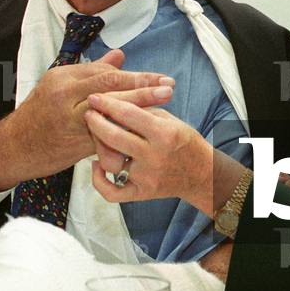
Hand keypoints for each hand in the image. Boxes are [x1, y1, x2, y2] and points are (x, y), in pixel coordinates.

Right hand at [0, 50, 175, 192]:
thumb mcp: (60, 86)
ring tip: (163, 104)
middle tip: (168, 87)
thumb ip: (92, 72)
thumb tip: (119, 55)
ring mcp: (69, 119)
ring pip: (110, 110)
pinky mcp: (73, 142)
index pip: (105, 72)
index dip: (134, 75)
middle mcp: (65, 95)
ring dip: (139, 107)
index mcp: (63, 77)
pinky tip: (142, 132)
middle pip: (110, 86)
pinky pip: (104, 136)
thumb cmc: (40, 115)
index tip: (158, 77)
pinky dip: (123, 133)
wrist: (13, 147)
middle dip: (143, 86)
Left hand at [84, 93, 216, 214]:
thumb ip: (143, 110)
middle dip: (96, 123)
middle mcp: (154, 156)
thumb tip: (114, 100)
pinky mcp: (141, 194)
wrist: (201, 174)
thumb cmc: (185, 142)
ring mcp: (147, 178)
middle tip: (88, 113)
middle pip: (114, 138)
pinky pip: (111, 192)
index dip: (108, 103)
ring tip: (95, 136)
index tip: (94, 96)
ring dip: (96, 147)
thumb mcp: (170, 119)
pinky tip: (97, 165)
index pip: (129, 114)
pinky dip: (99, 180)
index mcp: (164, 133)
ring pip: (110, 163)